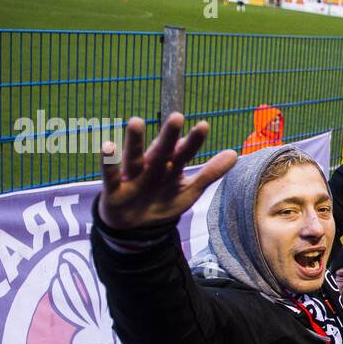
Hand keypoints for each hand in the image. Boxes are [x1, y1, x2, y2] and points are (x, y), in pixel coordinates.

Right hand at [98, 114, 234, 229]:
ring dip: (135, 141)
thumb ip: (210, 173)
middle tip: (177, 117)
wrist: (135, 226)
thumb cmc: (162, 200)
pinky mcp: (114, 188)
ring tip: (136, 121)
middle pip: (162, 150)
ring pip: (134, 156)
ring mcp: (133, 176)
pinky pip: (110, 174)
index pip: (184, 152)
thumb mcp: (189, 191)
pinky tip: (108, 146)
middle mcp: (152, 166)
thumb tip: (235, 153)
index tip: (204, 126)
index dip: (194, 141)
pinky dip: (109, 162)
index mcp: (170, 167)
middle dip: (169, 136)